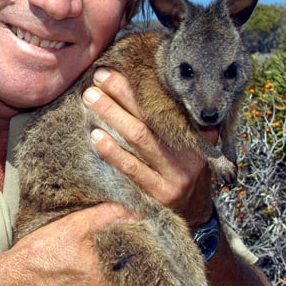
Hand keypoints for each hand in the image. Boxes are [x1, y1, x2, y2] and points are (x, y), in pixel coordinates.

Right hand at [0, 203, 134, 285]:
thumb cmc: (36, 260)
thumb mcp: (73, 226)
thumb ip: (108, 216)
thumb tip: (131, 214)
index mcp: (114, 284)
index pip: (141, 267)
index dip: (131, 253)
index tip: (120, 246)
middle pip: (130, 285)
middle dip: (119, 271)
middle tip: (99, 258)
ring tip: (86, 273)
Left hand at [82, 67, 215, 225]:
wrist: (191, 215)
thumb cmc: (179, 171)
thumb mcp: (188, 146)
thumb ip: (176, 121)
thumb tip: (146, 84)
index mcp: (195, 136)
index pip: (165, 105)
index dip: (139, 87)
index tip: (115, 70)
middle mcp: (187, 154)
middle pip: (151, 116)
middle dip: (122, 94)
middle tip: (98, 77)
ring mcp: (173, 176)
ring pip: (139, 138)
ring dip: (112, 115)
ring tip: (90, 98)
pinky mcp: (158, 196)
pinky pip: (132, 169)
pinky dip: (112, 151)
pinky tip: (96, 136)